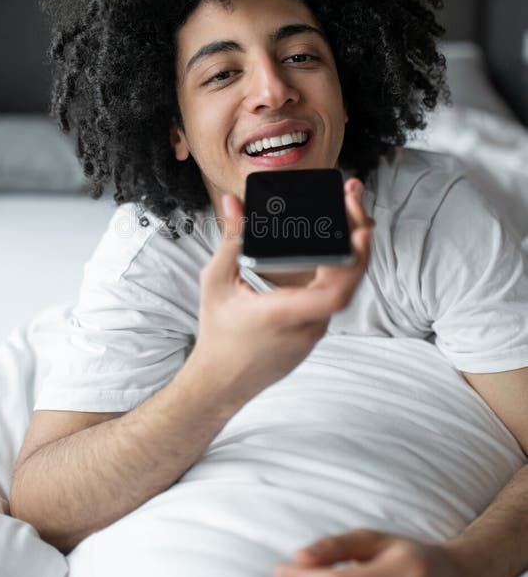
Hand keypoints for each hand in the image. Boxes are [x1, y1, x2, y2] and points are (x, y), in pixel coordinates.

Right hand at [187, 179, 374, 406]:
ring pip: (346, 286)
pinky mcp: (316, 329)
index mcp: (283, 313)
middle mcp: (307, 324)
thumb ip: (231, 240)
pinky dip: (342, 265)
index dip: (353, 262)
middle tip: (352, 197)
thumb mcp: (217, 282)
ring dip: (352, 249)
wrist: (223, 380)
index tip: (360, 232)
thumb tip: (234, 203)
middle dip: (358, 235)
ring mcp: (315, 330)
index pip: (334, 292)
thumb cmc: (218, 333)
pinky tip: (342, 239)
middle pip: (349, 280)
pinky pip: (336, 294)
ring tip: (350, 209)